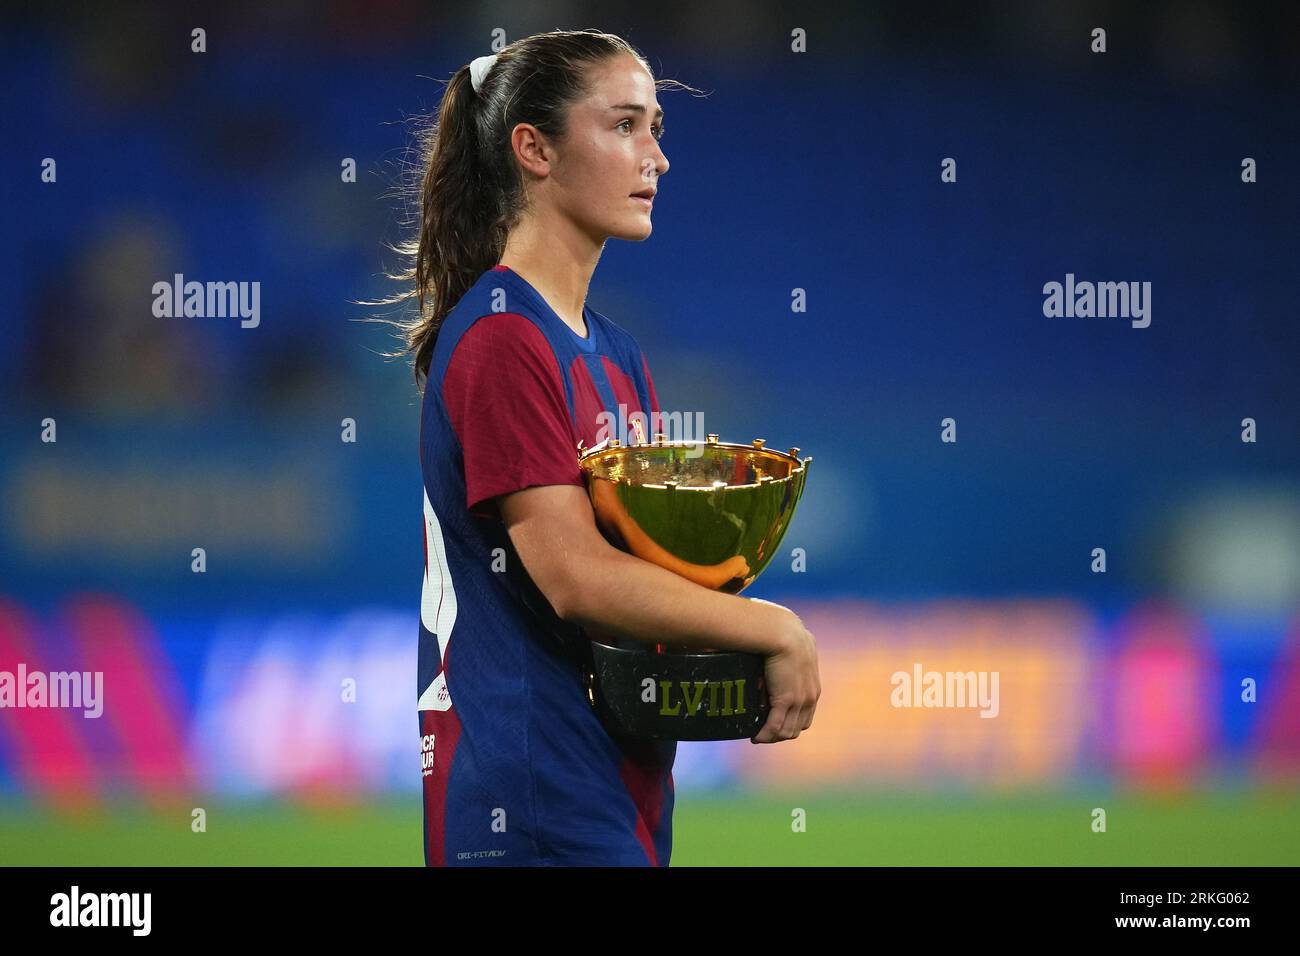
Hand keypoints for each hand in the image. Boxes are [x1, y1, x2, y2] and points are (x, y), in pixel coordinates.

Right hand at [748, 599, 820, 743]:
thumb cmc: (781, 634)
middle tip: (763, 733)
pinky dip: (764, 734)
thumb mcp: (791, 647)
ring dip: (772, 737)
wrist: (782, 632)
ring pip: (787, 730)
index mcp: (812, 686)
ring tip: (757, 736)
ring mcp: (799, 700)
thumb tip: (769, 652)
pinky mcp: (786, 699)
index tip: (775, 724)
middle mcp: (809, 696)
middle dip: (780, 734)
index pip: (806, 715)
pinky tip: (754, 736)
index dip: (790, 723)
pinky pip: (775, 726)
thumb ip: (786, 655)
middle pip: (797, 727)